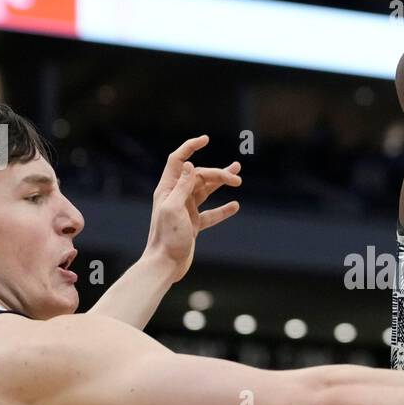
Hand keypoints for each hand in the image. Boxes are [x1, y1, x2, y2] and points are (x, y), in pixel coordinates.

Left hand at [146, 135, 240, 282]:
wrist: (165, 265)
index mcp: (168, 190)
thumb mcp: (173, 208)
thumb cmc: (167, 238)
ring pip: (206, 191)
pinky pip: (210, 213)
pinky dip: (223, 210)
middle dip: (218, 174)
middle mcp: (176, 197)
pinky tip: (235, 206)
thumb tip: (191, 164)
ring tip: (238, 177)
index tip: (206, 139)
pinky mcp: (193, 225)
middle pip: (199, 176)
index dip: (190, 147)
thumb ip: (182, 186)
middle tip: (237, 178)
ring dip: (221, 184)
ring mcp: (185, 211)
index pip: (179, 161)